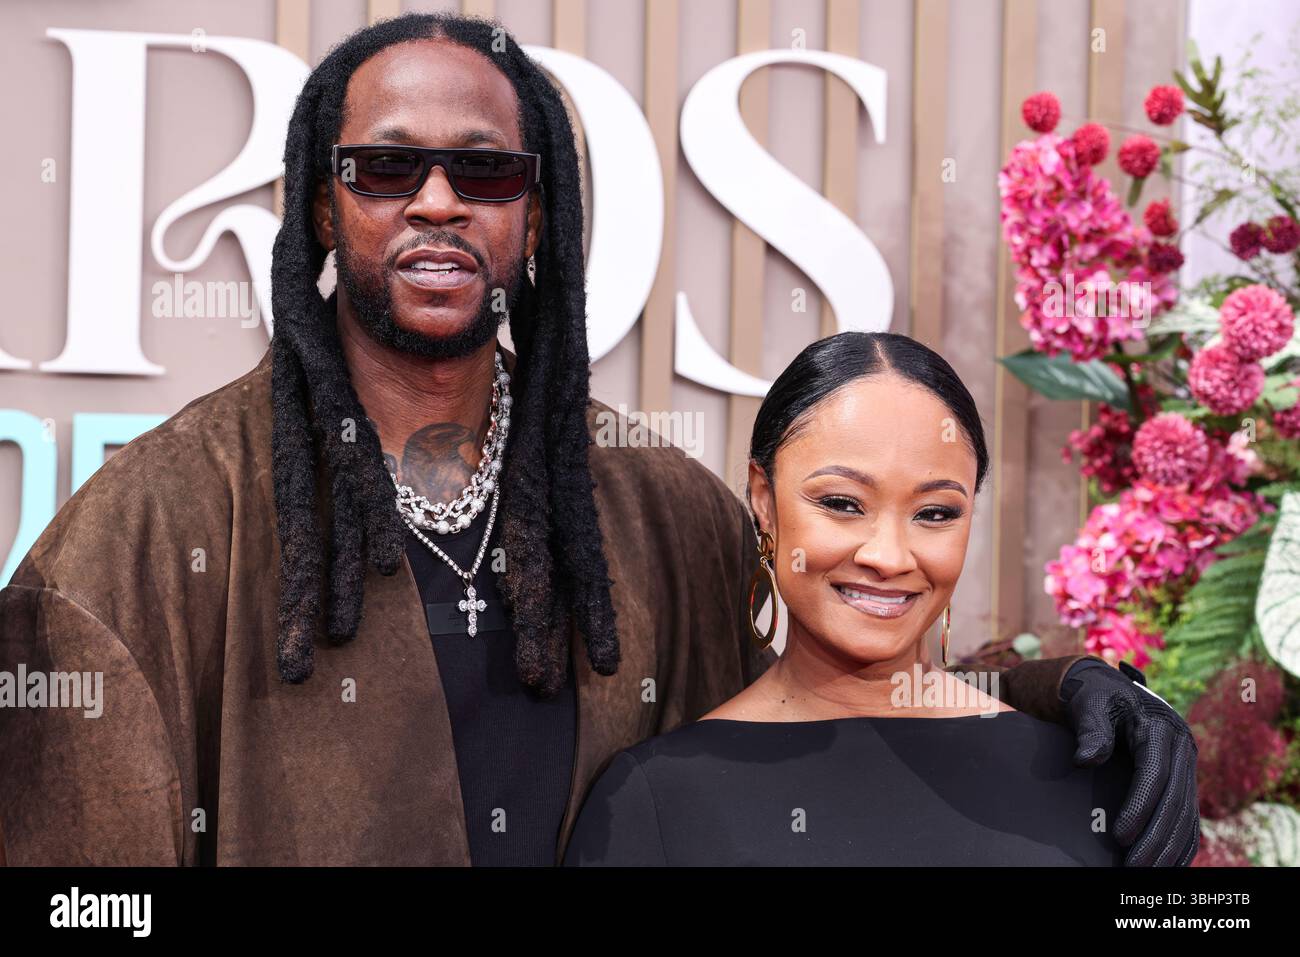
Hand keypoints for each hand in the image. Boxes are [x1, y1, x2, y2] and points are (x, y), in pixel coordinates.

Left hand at [1061, 658, 1199, 865]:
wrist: (1107, 689)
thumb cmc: (1093, 696)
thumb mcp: (1088, 703)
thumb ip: (1090, 729)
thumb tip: (1086, 760)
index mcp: (1160, 727)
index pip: (1155, 773)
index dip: (1140, 807)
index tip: (1120, 836)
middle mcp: (1182, 747)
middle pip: (1175, 801)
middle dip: (1156, 838)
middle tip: (1134, 868)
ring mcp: (1186, 765)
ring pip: (1186, 815)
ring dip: (1170, 849)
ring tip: (1148, 875)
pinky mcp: (1183, 780)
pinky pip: (1188, 818)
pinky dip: (1180, 844)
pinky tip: (1167, 867)